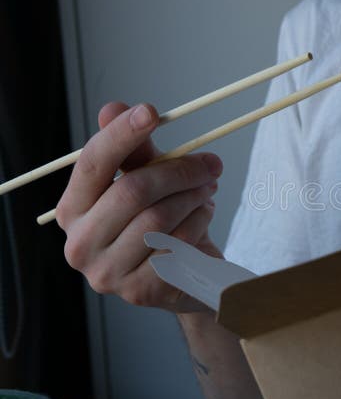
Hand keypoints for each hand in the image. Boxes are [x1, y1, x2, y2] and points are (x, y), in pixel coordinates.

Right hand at [57, 102, 222, 311]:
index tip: (151, 112)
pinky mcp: (141, 291)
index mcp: (72, 210)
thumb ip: (135, 153)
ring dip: (193, 196)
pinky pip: (179, 244)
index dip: (121, 135)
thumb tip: (113, 107)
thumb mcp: (149, 184)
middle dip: (179, 171)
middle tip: (211, 163)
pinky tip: (204, 216)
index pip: (92, 165)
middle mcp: (80, 245)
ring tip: (207, 190)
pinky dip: (199, 222)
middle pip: (132, 190)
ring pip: (159, 217)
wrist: (187, 279)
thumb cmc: (163, 225)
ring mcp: (108, 273)